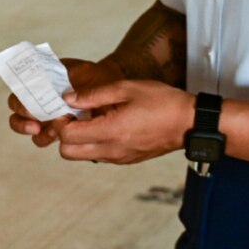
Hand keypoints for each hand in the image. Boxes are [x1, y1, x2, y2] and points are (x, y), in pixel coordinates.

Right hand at [7, 57, 120, 147]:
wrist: (112, 89)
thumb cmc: (97, 77)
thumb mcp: (86, 72)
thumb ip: (72, 79)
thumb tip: (63, 95)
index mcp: (42, 78)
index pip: (20, 87)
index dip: (20, 99)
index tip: (29, 108)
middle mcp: (39, 96)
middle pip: (17, 109)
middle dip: (21, 120)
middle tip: (34, 126)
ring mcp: (47, 113)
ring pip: (27, 126)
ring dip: (34, 132)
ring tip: (50, 134)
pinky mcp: (56, 128)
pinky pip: (42, 137)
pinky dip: (46, 138)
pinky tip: (58, 137)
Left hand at [54, 80, 193, 163]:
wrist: (189, 123)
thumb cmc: (161, 102)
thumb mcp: (126, 88)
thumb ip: (93, 94)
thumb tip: (68, 98)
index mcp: (110, 132)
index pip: (67, 136)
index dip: (59, 121)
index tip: (64, 106)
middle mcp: (112, 150)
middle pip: (68, 153)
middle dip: (63, 134)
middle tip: (73, 114)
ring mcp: (119, 158)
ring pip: (82, 156)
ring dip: (78, 139)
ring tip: (90, 116)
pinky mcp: (126, 159)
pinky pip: (99, 155)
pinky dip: (94, 142)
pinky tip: (105, 123)